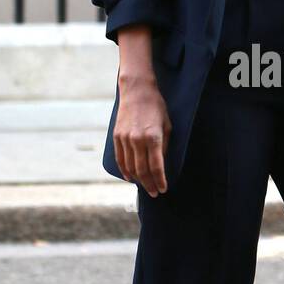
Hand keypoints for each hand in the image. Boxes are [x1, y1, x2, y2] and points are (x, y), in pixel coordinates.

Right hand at [113, 72, 170, 195]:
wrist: (137, 91)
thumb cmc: (156, 107)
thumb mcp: (167, 125)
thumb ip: (164, 146)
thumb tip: (161, 164)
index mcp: (153, 137)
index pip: (156, 166)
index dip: (160, 180)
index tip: (163, 188)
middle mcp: (137, 139)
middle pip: (142, 170)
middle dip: (149, 184)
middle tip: (155, 193)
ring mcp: (125, 138)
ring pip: (130, 166)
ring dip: (138, 179)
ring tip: (145, 186)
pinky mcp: (117, 136)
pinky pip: (120, 158)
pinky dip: (124, 170)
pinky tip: (129, 177)